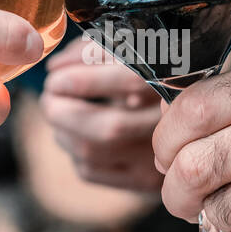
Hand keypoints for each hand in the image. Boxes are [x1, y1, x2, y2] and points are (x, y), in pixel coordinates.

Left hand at [39, 34, 162, 189]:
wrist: (182, 127)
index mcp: (177, 85)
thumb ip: (97, 49)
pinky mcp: (141, 182)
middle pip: (111, 127)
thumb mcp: (131, 53)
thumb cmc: (144, 76)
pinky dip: (70, 150)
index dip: (85, 78)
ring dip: (61, 130)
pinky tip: (73, 134)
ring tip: (58, 111)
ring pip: (94, 152)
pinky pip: (90, 170)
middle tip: (48, 95)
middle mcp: (172, 127)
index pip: (131, 81)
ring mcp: (157, 161)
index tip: (56, 71)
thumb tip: (57, 65)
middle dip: (65, 110)